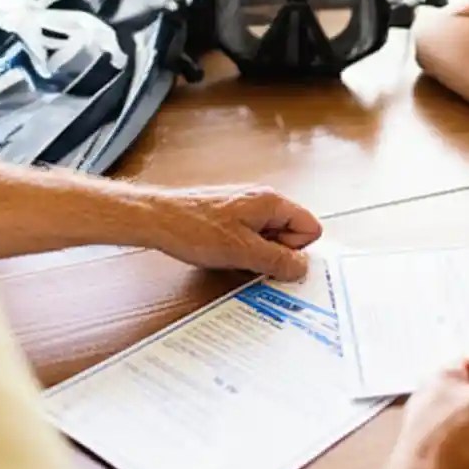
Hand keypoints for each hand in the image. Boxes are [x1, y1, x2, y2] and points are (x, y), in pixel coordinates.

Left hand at [138, 185, 321, 279]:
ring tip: (233, 257)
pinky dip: (243, 250)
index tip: (271, 260)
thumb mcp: (243, 252)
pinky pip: (252, 237)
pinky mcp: (231, 217)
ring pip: (270, 238)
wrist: (157, 219)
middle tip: (250, 261)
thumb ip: (278, 261)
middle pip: (291, 234)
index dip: (296, 250)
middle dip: (276, 254)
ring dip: (257, 255)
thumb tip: (302, 268)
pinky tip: (224, 255)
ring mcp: (246, 208)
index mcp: (272, 202)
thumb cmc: (195, 229)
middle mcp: (263, 200)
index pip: (310, 228)